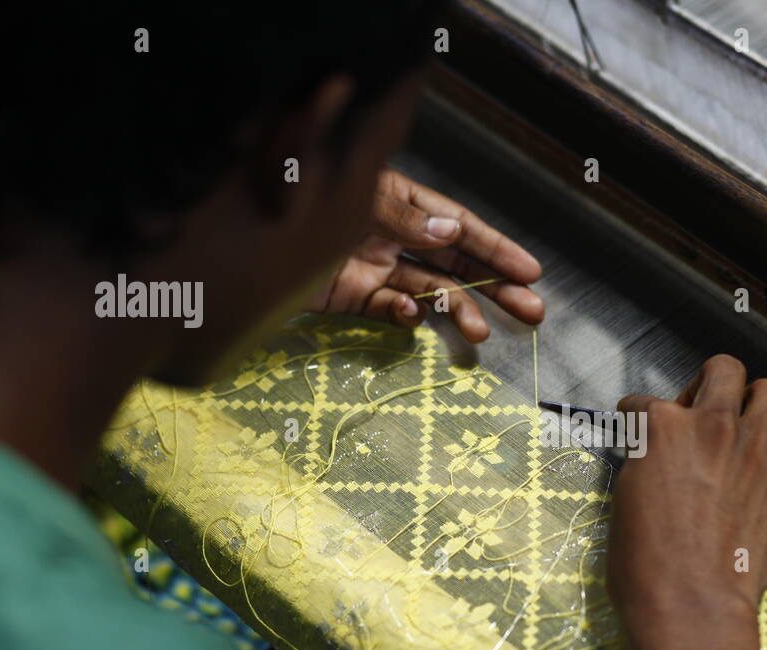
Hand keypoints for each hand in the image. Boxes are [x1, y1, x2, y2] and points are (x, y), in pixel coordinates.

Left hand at [309, 168, 543, 342]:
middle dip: (495, 286)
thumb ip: (401, 216)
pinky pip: (388, 308)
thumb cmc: (294, 197)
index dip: (496, 248)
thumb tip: (450, 230)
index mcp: (399, 200)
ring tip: (482, 335)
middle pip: (455, 262)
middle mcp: (392, 233)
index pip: (458, 225)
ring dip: (458, 311)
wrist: (234, 240)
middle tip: (532, 311)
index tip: (530, 271)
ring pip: (428, 291)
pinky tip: (411, 319)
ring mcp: (373, 265)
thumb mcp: (352, 198)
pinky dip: (403, 316)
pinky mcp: (349, 295)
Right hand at [606, 354, 766, 649]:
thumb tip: (651, 456)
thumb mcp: (623, 503)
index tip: (639, 432)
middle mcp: (711, 425)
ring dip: (755, 401)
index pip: (643, 402)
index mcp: (660, 429)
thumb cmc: (643, 568)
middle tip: (700, 414)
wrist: (692, 609)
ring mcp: (754, 448)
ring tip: (743, 426)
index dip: (637, 418)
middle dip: (708, 384)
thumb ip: (642, 463)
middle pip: (722, 370)